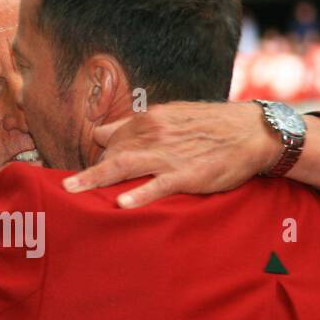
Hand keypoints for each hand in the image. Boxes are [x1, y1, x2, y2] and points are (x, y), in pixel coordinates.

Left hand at [63, 101, 279, 207]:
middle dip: (89, 172)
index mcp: (148, 119)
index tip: (79, 174)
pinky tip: (122, 203)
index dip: (95, 157)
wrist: (253, 131)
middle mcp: (153, 133)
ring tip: (71, 190)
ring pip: (124, 165)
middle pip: (110, 153)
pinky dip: (140, 193)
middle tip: (67, 190)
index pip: (109, 138)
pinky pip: (159, 185)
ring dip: (95, 177)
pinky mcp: (188, 174)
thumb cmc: (210, 126)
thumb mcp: (171, 116)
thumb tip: (100, 133)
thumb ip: (135, 126)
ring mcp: (169, 154)